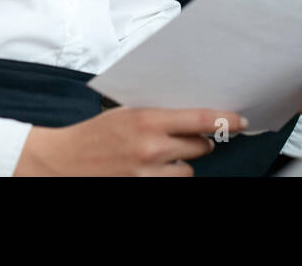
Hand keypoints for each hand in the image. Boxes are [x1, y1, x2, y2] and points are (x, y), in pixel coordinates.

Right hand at [12, 106, 247, 175]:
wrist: (60, 161)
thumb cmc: (92, 134)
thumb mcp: (126, 113)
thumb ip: (158, 115)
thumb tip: (191, 116)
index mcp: (147, 120)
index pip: (199, 120)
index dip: (225, 121)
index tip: (241, 121)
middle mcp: (150, 148)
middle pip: (200, 148)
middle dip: (198, 143)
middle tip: (186, 139)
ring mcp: (146, 174)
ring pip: (188, 172)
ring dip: (182, 165)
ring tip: (162, 157)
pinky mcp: (140, 188)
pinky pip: (170, 184)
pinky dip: (167, 177)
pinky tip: (153, 169)